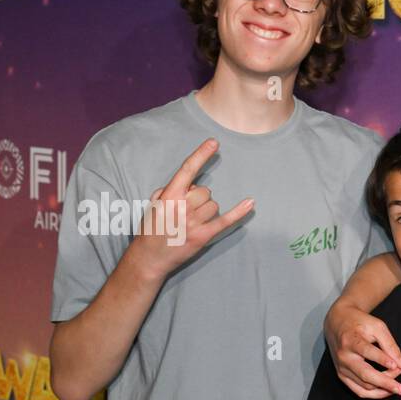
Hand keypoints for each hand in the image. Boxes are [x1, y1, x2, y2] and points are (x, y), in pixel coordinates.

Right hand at [126, 139, 253, 281]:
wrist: (150, 257)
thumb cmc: (152, 228)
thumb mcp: (154, 204)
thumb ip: (170, 190)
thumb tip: (190, 185)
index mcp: (169, 196)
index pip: (187, 170)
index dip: (201, 155)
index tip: (214, 142)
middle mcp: (182, 207)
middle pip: (205, 191)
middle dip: (199, 197)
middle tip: (187, 210)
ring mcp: (193, 222)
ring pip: (213, 205)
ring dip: (207, 210)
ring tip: (192, 222)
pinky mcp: (203, 236)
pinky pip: (225, 220)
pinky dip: (239, 212)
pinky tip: (250, 203)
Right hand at [324, 304, 400, 399]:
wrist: (337, 323)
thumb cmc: (360, 324)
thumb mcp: (377, 327)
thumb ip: (390, 345)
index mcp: (351, 340)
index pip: (367, 351)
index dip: (382, 359)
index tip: (397, 366)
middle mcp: (344, 356)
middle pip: (365, 374)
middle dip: (385, 382)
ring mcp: (342, 368)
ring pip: (364, 386)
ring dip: (383, 387)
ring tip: (397, 385)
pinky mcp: (342, 375)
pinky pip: (358, 391)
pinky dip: (374, 394)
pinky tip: (386, 391)